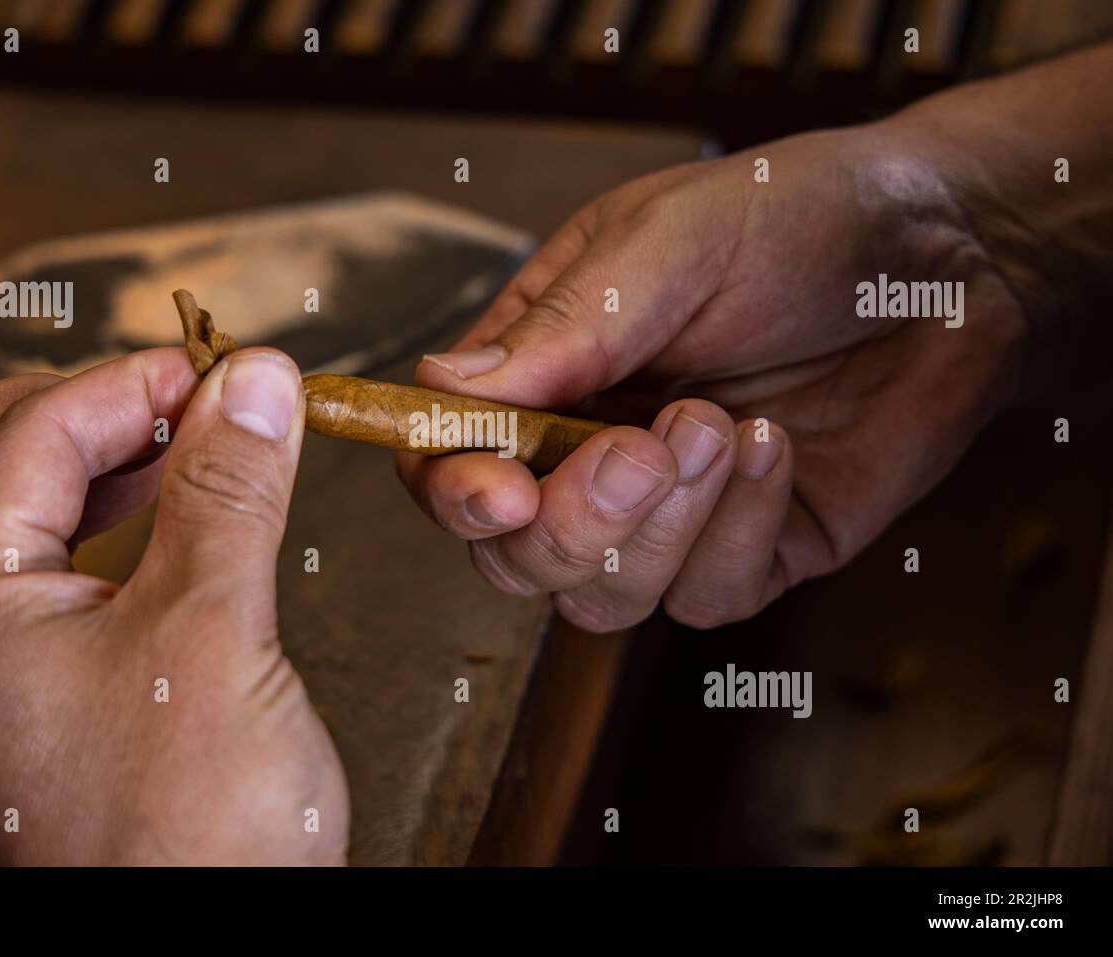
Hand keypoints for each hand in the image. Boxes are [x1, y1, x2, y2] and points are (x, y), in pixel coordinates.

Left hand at [0, 347, 347, 863]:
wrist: (211, 955)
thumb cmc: (189, 837)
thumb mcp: (215, 630)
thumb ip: (228, 490)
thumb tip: (252, 384)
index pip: (29, 442)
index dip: (128, 386)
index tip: (215, 372)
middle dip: (43, 414)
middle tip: (139, 397)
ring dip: (68, 475)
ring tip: (166, 451)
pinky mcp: (45, 718)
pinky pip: (40, 597)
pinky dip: (96, 540)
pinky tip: (167, 539)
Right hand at [398, 122, 1029, 630]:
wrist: (949, 258)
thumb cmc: (795, 219)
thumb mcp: (666, 244)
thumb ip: (560, 330)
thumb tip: (438, 391)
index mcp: (540, 372)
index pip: (448, 461)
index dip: (455, 494)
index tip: (501, 495)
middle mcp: (587, 453)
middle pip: (515, 558)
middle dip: (571, 524)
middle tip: (643, 447)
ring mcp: (668, 516)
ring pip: (602, 599)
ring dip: (659, 528)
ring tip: (722, 425)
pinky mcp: (748, 553)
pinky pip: (707, 597)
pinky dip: (739, 530)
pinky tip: (775, 448)